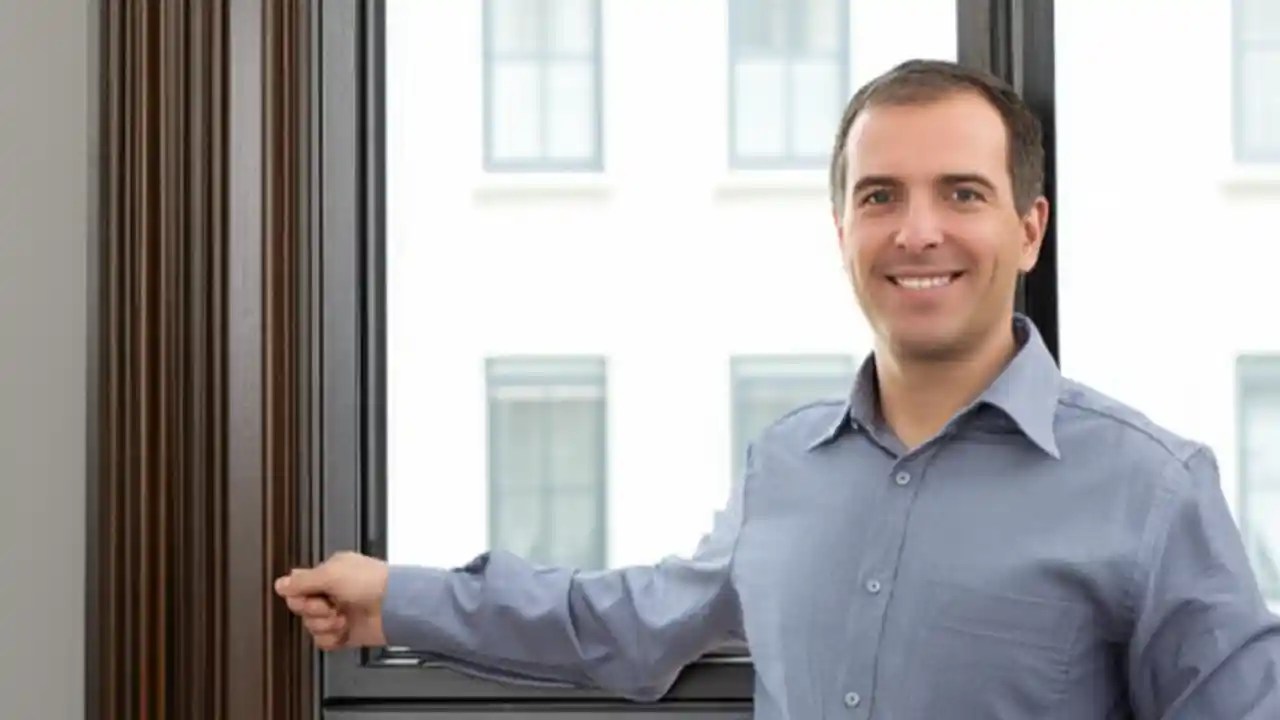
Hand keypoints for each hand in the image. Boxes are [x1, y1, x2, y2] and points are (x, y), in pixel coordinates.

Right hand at [274, 551, 389, 649]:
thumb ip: (302, 581)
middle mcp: (332, 593)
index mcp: (329, 573)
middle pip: (302, 608)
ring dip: (324, 625)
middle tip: (329, 607)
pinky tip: (343, 631)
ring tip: (342, 619)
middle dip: (313, 610)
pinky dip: (332, 639)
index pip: (297, 587)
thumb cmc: (371, 582)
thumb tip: (279, 584)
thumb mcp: (331, 573)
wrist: (396, 607)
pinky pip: (323, 642)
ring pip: (311, 626)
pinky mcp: (345, 633)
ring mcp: (338, 613)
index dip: (299, 595)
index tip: (310, 595)